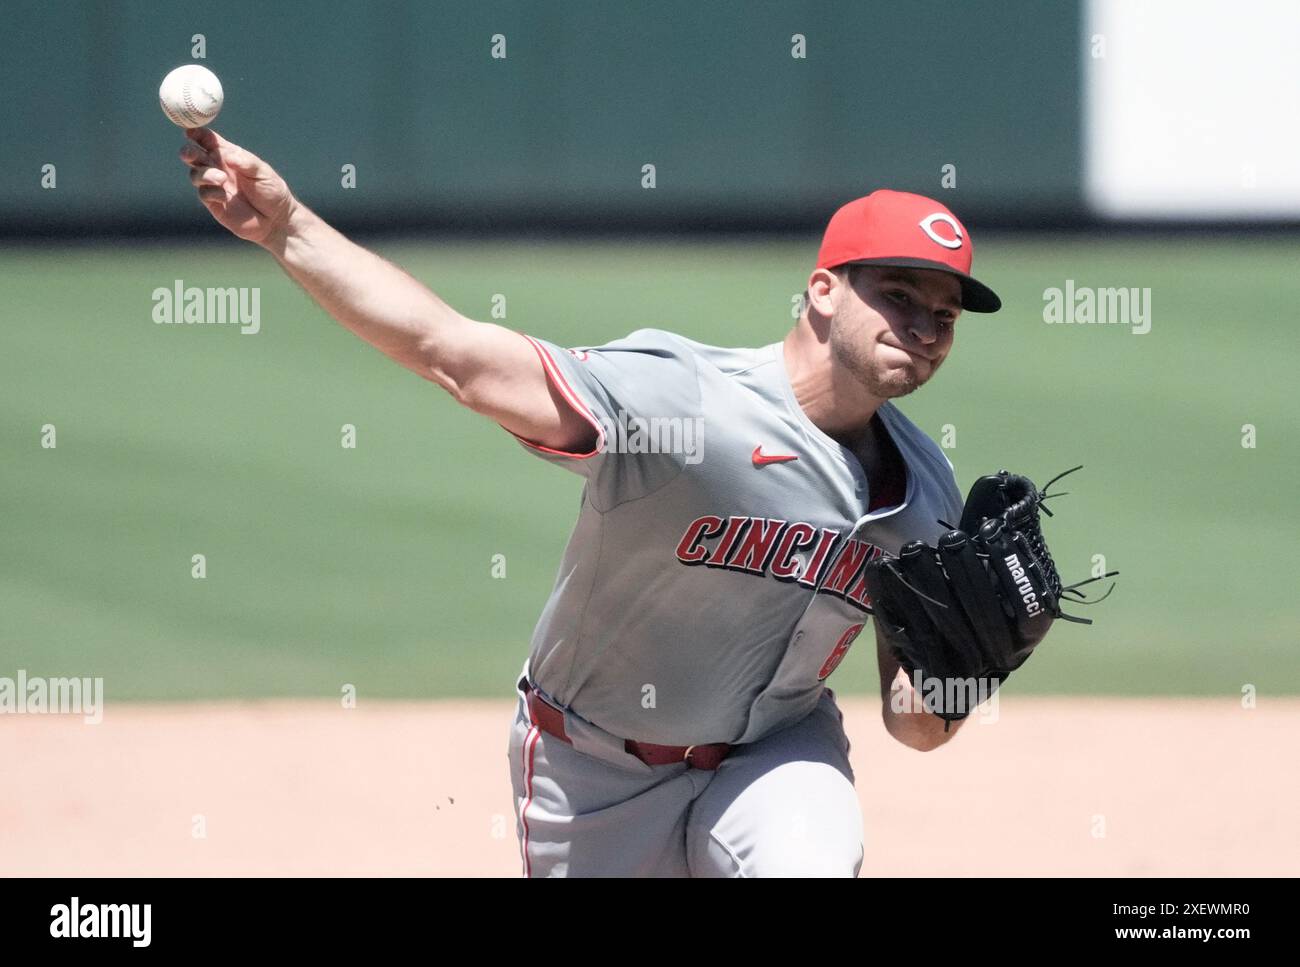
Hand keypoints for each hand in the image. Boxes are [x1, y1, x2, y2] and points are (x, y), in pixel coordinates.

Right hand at [178, 128, 295, 247]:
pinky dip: (211, 192)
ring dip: (204, 174)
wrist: (276, 219)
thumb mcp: (263, 173)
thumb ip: (246, 163)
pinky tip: (225, 197)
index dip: (198, 134)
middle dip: (189, 152)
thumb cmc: (272, 190)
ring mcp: (214, 185)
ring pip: (195, 174)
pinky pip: (203, 194)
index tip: (190, 132)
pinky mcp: (214, 203)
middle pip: (195, 155)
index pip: (208, 140)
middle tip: (190, 153)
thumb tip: (227, 155)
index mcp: (229, 155)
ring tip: (221, 178)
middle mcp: (218, 168)